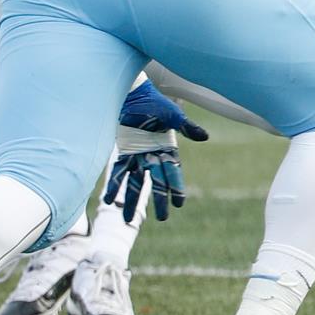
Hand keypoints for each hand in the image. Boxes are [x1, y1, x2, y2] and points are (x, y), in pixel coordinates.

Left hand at [104, 81, 209, 222]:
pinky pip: (118, 172)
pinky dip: (113, 186)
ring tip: (127, 219)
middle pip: (156, 183)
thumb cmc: (156, 103)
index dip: (176, 188)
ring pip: (135, 183)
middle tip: (162, 218)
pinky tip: (108, 200)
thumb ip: (188, 127)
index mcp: (168, 149)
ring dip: (132, 200)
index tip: (179, 204)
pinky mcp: (123, 152)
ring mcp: (137, 156)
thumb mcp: (174, 115)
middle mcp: (153, 156)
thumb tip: (206, 137)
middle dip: (158, 200)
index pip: (173, 173)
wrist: (133, 95)